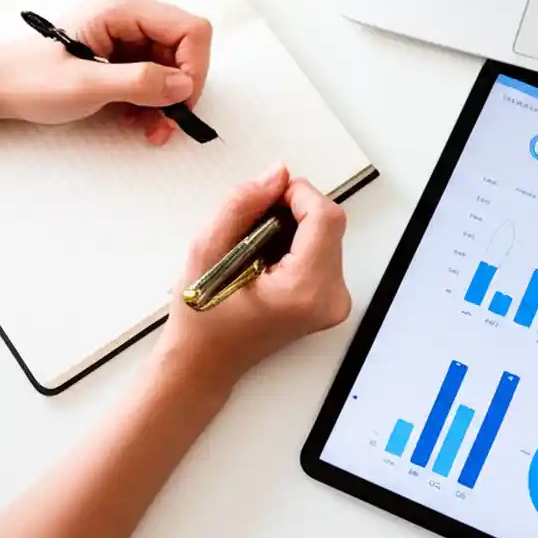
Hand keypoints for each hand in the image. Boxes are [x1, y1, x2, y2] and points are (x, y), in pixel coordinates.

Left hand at [0, 0, 211, 142]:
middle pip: (187, 50)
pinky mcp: (130, 48)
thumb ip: (137, 82)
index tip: (180, 103)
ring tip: (149, 127)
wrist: (4, 85)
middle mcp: (133, 11)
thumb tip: (184, 84)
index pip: (190, 30)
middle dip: (181, 91)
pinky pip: (162, 73)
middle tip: (166, 124)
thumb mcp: (85, 84)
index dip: (195, 68)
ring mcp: (132, 29)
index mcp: (123, 7)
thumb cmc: (31, 79)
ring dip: (169, 101)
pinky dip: (157, 100)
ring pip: (177, 66)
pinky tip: (139, 116)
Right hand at [153, 165, 351, 393]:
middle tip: (251, 228)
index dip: (297, 194)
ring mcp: (336, 302)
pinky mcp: (333, 301)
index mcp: (305, 289)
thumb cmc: (201, 317)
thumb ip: (242, 204)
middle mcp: (331, 298)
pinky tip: (267, 261)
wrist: (205, 364)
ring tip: (255, 250)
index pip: (324, 217)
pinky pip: (324, 251)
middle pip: (329, 224)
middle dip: (293, 212)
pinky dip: (299, 244)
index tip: (266, 198)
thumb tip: (277, 173)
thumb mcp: (206, 250)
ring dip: (295, 228)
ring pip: (328, 234)